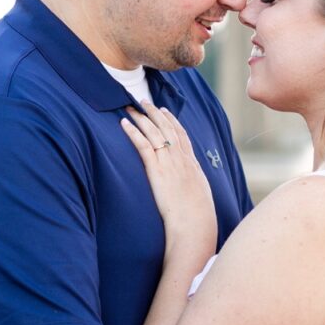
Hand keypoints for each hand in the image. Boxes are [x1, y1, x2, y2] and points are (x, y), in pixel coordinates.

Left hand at [120, 102, 216, 258]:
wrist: (194, 223)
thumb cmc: (197, 217)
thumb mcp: (200, 197)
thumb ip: (193, 187)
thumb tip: (191, 190)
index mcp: (192, 165)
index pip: (181, 136)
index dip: (172, 121)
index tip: (164, 112)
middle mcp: (181, 159)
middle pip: (167, 128)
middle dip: (154, 113)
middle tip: (144, 101)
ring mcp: (169, 163)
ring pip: (154, 132)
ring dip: (141, 118)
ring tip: (131, 107)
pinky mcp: (157, 170)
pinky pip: (143, 145)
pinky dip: (133, 132)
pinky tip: (124, 124)